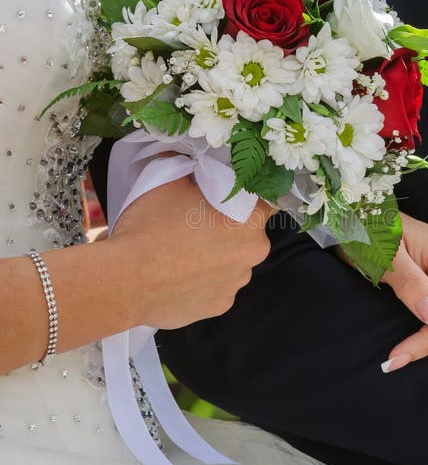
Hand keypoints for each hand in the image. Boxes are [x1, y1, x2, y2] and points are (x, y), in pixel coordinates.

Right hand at [111, 177, 271, 328]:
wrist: (124, 280)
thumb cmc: (150, 226)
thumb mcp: (169, 180)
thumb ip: (190, 167)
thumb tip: (191, 157)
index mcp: (249, 221)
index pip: (267, 201)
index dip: (248, 195)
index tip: (229, 195)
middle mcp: (252, 255)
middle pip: (249, 234)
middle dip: (229, 228)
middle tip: (197, 223)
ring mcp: (236, 284)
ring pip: (233, 262)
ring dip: (216, 256)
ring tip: (183, 252)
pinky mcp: (219, 307)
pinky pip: (217, 287)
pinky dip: (204, 281)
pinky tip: (179, 275)